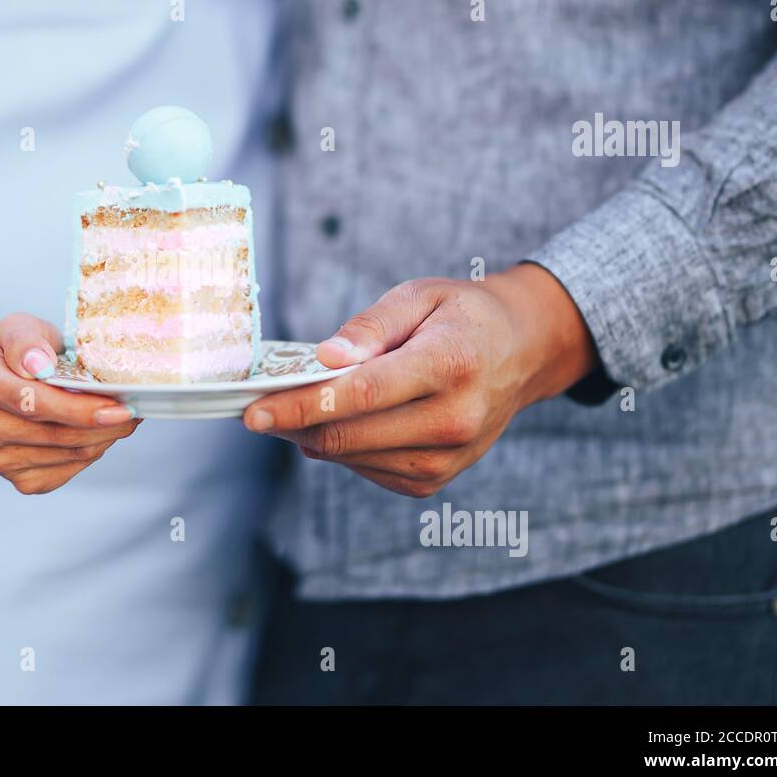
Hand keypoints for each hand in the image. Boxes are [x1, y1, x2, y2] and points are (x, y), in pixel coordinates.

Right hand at [0, 313, 140, 493]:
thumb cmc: (15, 351)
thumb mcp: (18, 327)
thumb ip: (26, 340)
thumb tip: (39, 365)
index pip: (31, 402)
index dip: (78, 408)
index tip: (119, 406)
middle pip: (53, 434)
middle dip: (102, 423)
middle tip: (134, 409)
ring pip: (65, 455)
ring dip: (102, 438)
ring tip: (121, 417)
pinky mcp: (17, 479)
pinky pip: (66, 471)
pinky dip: (91, 452)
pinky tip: (97, 432)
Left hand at [242, 264, 596, 496]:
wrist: (522, 352)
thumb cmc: (462, 317)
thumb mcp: (417, 296)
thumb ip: (368, 327)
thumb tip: (324, 360)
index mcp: (449, 365)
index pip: (359, 396)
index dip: (300, 406)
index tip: (253, 411)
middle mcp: (453, 420)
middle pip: (348, 435)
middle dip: (293, 424)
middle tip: (257, 408)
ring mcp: (447, 457)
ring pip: (352, 459)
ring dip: (314, 437)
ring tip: (298, 407)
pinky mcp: (436, 479)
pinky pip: (369, 471)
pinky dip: (343, 450)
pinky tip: (340, 422)